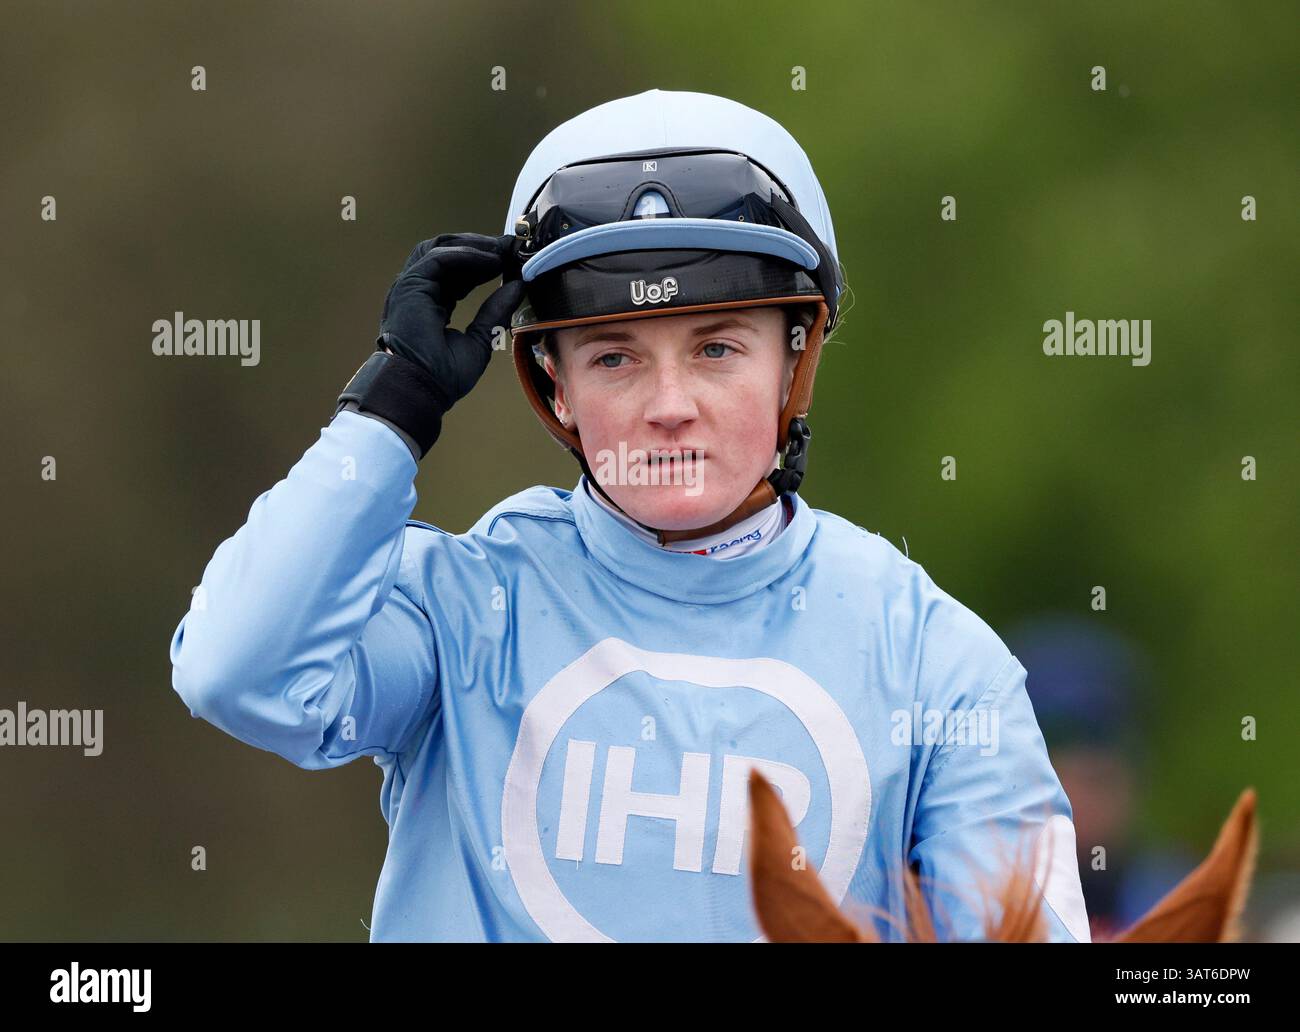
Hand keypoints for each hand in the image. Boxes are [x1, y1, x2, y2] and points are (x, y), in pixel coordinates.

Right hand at [376, 233, 524, 410]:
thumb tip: (518, 286)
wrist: (421, 390)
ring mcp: (411, 287)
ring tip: (501, 250)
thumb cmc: (443, 377)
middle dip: (479, 248)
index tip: (510, 260)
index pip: (457, 273)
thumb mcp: (480, 339)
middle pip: (446, 254)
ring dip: (472, 246)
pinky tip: (489, 260)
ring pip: (440, 249)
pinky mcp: (409, 286)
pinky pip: (438, 258)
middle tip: (508, 248)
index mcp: (432, 305)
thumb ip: (495, 311)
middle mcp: (419, 292)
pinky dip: (465, 255)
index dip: (483, 264)